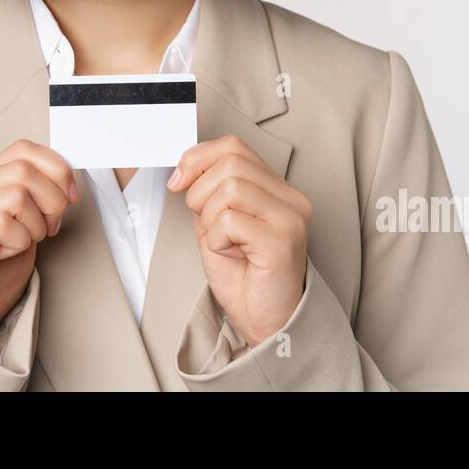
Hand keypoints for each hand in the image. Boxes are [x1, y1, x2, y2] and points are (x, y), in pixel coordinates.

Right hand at [0, 139, 79, 349]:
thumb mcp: (25, 223)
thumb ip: (37, 196)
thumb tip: (66, 177)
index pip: (22, 149)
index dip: (56, 169)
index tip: (71, 197)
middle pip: (23, 169)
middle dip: (52, 199)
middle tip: (49, 228)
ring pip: (16, 195)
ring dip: (35, 224)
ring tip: (23, 243)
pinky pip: (3, 224)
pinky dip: (19, 242)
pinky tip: (6, 254)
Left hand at [167, 134, 311, 347]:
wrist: (267, 322)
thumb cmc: (245, 277)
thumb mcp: (217, 223)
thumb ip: (208, 193)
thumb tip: (184, 169)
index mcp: (277, 188)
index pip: (234, 147)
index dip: (198, 158)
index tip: (178, 182)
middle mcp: (291, 198)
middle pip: (230, 163)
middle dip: (199, 191)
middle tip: (204, 223)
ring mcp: (290, 218)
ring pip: (229, 188)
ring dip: (209, 217)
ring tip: (222, 241)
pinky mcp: (282, 241)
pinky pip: (230, 221)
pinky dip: (216, 239)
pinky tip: (231, 254)